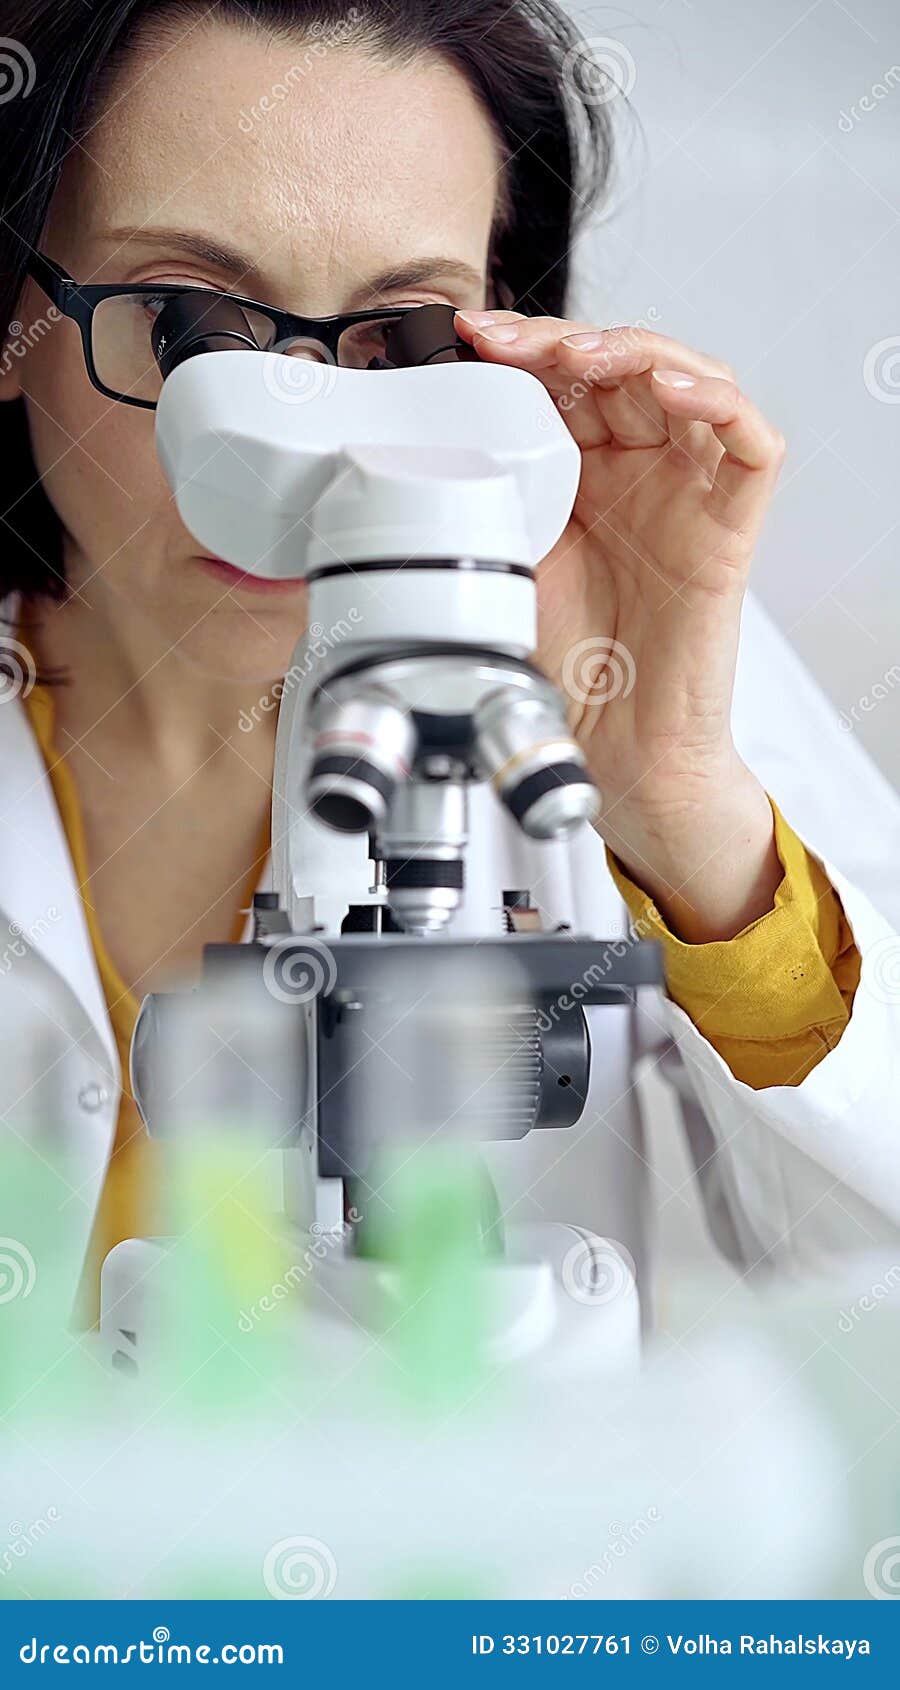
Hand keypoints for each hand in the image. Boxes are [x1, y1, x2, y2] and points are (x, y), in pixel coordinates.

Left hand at [454, 310, 786, 940]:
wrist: (607, 749)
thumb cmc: (560, 669)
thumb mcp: (499, 560)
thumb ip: (481, 494)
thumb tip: (408, 439)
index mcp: (582, 476)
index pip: (565, 381)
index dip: (525, 346)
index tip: (470, 335)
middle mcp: (638, 474)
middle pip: (621, 366)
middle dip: (564, 340)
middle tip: (511, 342)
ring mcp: (688, 495)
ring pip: (689, 381)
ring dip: (635, 352)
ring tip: (581, 358)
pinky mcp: (730, 528)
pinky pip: (751, 445)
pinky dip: (718, 402)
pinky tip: (671, 390)